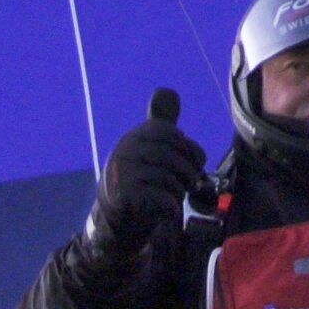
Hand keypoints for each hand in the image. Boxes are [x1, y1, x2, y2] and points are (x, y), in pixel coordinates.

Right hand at [88, 88, 206, 258]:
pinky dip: (171, 207)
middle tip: (186, 185)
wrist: (116, 217)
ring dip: (178, 193)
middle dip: (188, 175)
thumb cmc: (141, 181)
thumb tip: (166, 90)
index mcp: (136, 136)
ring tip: (171, 196)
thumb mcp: (150, 149)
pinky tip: (165, 209)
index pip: (173, 135)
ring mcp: (125, 172)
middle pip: (174, 158)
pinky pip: (164, 198)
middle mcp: (126, 149)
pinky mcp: (126, 196)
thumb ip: (161, 125)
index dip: (190, 151)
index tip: (193, 164)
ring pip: (171, 180)